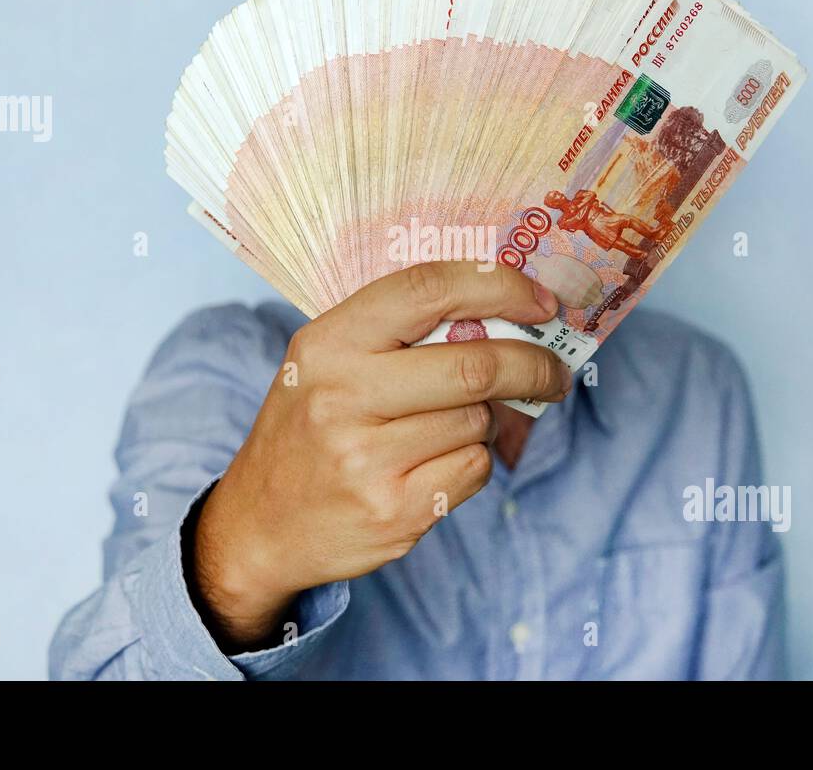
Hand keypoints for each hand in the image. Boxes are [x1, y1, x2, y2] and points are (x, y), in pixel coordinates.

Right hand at [193, 261, 568, 648]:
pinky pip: (474, 468)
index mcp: (327, 343)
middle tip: (553, 369)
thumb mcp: (328, 363)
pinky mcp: (393, 511)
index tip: (540, 302)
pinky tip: (437, 464)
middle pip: (474, 365)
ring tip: (453, 425)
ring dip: (486, 420)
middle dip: (532, 364)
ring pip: (477, 420)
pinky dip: (473, 461)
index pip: (427, 289)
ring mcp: (366, 459)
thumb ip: (401, 334)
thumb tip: (507, 316)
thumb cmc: (309, 429)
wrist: (260, 525)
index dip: (498, 287)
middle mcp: (341, 396)